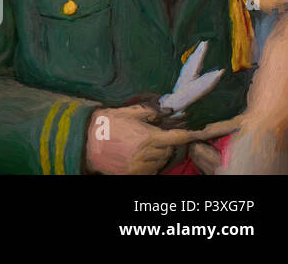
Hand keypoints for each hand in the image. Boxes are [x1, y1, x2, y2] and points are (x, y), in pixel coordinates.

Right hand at [84, 104, 203, 173]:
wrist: (83, 143)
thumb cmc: (104, 125)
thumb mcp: (125, 112)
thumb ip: (147, 112)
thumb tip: (164, 111)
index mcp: (148, 137)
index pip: (179, 137)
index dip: (192, 134)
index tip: (203, 131)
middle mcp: (148, 155)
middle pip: (169, 150)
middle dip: (165, 143)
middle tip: (150, 135)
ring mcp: (141, 168)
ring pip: (161, 161)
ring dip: (156, 154)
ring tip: (137, 146)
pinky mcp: (134, 176)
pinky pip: (150, 170)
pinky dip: (147, 163)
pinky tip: (133, 156)